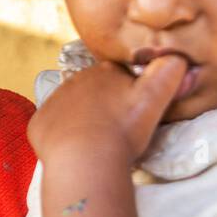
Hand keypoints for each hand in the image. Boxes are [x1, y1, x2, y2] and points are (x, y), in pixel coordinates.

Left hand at [27, 54, 187, 166]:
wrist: (85, 159)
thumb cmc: (123, 130)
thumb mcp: (156, 98)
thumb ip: (169, 72)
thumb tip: (177, 56)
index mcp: (104, 71)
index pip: (118, 77)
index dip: (128, 94)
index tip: (133, 113)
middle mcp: (74, 80)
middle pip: (94, 92)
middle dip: (104, 106)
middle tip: (116, 131)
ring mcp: (53, 102)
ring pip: (72, 108)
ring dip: (83, 121)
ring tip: (97, 143)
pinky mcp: (39, 124)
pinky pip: (53, 126)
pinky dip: (62, 136)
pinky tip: (75, 150)